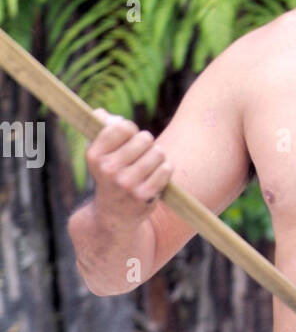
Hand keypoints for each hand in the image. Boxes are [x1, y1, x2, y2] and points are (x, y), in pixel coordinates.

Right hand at [86, 108, 173, 222]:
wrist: (114, 215)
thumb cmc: (110, 174)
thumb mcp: (99, 153)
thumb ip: (101, 128)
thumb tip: (105, 116)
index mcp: (94, 155)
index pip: (123, 126)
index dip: (130, 130)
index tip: (127, 139)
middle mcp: (108, 169)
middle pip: (144, 138)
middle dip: (146, 144)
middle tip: (140, 155)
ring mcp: (127, 184)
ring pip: (158, 152)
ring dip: (157, 156)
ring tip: (148, 165)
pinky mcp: (144, 195)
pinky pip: (166, 169)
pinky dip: (165, 169)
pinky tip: (156, 176)